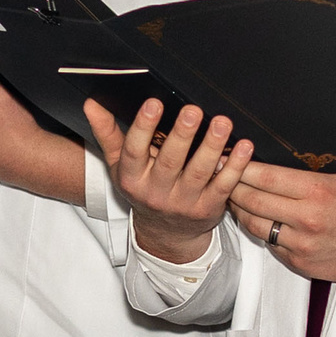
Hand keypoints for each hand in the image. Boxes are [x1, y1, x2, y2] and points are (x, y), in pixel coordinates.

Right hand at [90, 98, 251, 263]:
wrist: (166, 234)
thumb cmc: (143, 189)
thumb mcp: (121, 166)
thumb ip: (108, 134)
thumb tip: (91, 103)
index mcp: (133, 178)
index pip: (135, 151)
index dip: (143, 127)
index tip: (153, 103)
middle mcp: (156, 192)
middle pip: (170, 161)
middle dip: (182, 134)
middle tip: (193, 110)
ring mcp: (184, 203)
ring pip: (199, 172)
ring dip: (212, 146)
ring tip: (222, 122)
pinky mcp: (208, 209)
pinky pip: (224, 186)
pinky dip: (235, 166)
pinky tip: (244, 146)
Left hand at [227, 162, 335, 310]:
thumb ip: (307, 174)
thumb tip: (273, 163)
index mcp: (318, 192)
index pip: (266, 176)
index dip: (241, 167)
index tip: (228, 159)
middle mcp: (307, 219)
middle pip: (252, 200)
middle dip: (231, 186)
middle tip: (222, 177)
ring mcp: (301, 244)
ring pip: (254, 224)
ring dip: (239, 210)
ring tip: (234, 198)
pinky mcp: (298, 263)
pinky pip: (268, 244)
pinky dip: (261, 231)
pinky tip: (259, 220)